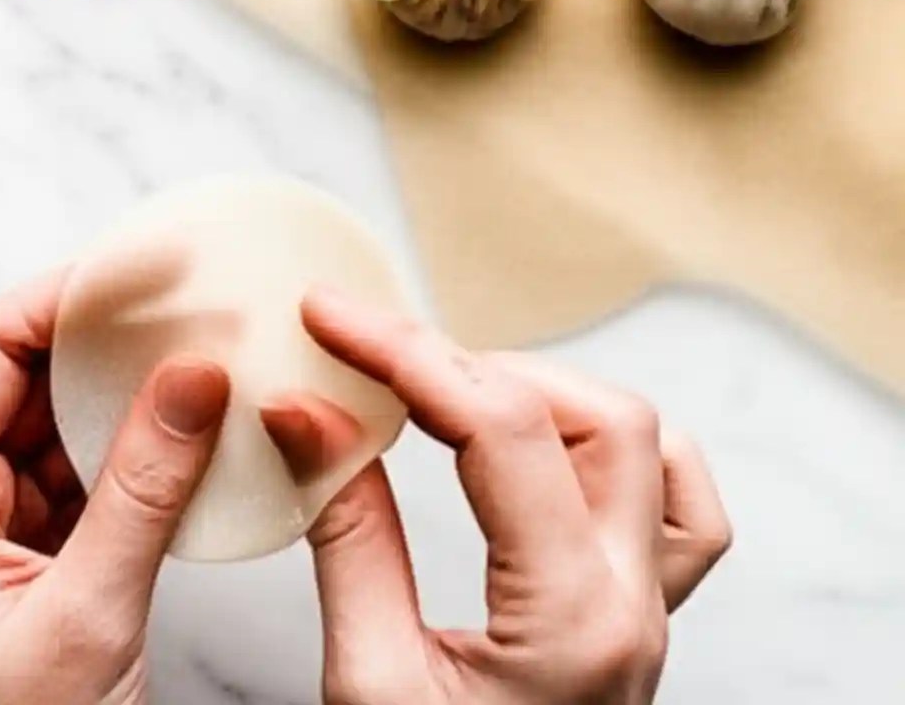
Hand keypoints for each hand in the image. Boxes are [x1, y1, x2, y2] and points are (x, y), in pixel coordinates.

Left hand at [0, 269, 229, 704]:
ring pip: (66, 422)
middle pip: (28, 377)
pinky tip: (197, 423)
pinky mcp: (44, 550)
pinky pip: (94, 471)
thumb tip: (195, 376)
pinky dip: (146, 446)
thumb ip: (143, 487)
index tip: (147, 266)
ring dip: (134, 390)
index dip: (69, 296)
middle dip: (110, 336)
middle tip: (191, 297)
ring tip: (206, 348)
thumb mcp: (89, 611)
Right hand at [261, 288, 731, 704]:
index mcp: (571, 621)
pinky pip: (678, 500)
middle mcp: (635, 605)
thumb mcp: (367, 680)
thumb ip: (347, 538)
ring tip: (445, 394)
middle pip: (593, 416)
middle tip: (376, 360)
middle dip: (471, 366)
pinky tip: (546, 441)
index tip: (334, 319)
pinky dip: (613, 445)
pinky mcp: (641, 610)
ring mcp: (652, 606)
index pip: (501, 430)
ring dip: (542, 394)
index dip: (406, 355)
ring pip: (644, 441)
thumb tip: (308, 415)